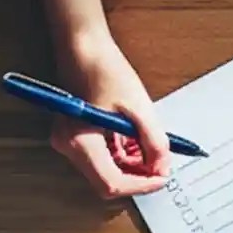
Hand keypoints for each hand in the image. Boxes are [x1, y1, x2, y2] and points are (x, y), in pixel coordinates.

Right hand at [49, 31, 170, 198]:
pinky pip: (103, 157)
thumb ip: (154, 142)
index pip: (112, 183)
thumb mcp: (139, 108)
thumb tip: (163, 167)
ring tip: (150, 145)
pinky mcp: (76, 137)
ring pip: (107, 171)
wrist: (84, 47)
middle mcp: (69, 147)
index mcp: (80, 141)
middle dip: (138, 175)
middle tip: (161, 162)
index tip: (163, 177)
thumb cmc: (106, 70)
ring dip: (133, 164)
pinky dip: (123, 154)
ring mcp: (70, 143)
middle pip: (108, 181)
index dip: (141, 185)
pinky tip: (136, 139)